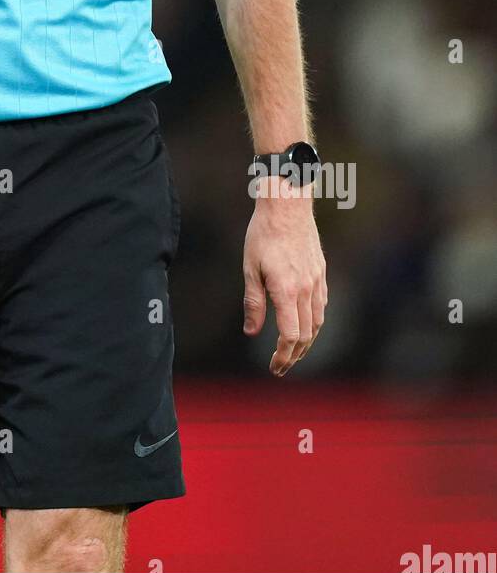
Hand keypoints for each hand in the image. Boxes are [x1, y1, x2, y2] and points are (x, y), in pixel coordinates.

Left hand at [242, 176, 326, 375]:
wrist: (287, 204)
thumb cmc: (263, 233)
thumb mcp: (250, 268)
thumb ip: (253, 302)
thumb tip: (252, 332)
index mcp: (287, 290)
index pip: (290, 335)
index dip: (283, 356)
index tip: (274, 367)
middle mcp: (306, 289)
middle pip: (306, 335)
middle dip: (294, 355)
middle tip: (281, 368)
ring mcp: (317, 281)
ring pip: (318, 322)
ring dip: (307, 342)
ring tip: (294, 353)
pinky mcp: (321, 272)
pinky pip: (322, 306)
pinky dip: (315, 323)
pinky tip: (306, 326)